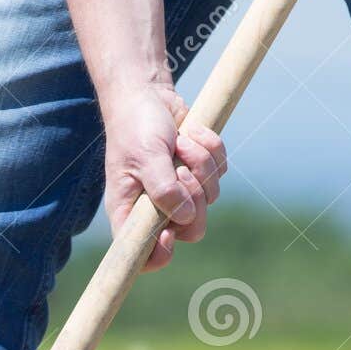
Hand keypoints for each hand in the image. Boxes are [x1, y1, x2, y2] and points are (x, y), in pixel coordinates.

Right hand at [100, 82, 227, 270]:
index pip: (142, 254)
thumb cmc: (136, 126)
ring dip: (200, 163)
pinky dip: (210, 148)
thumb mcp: (146, 156)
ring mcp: (181, 192)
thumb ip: (163, 189)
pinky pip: (220, 171)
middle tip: (181, 171)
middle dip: (194, 197)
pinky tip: (191, 132)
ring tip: (180, 141)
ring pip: (210, 197)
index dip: (158, 255)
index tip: (167, 232)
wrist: (149, 94)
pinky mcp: (199, 172)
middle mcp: (156, 208)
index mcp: (130, 213)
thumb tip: (184, 217)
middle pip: (191, 230)